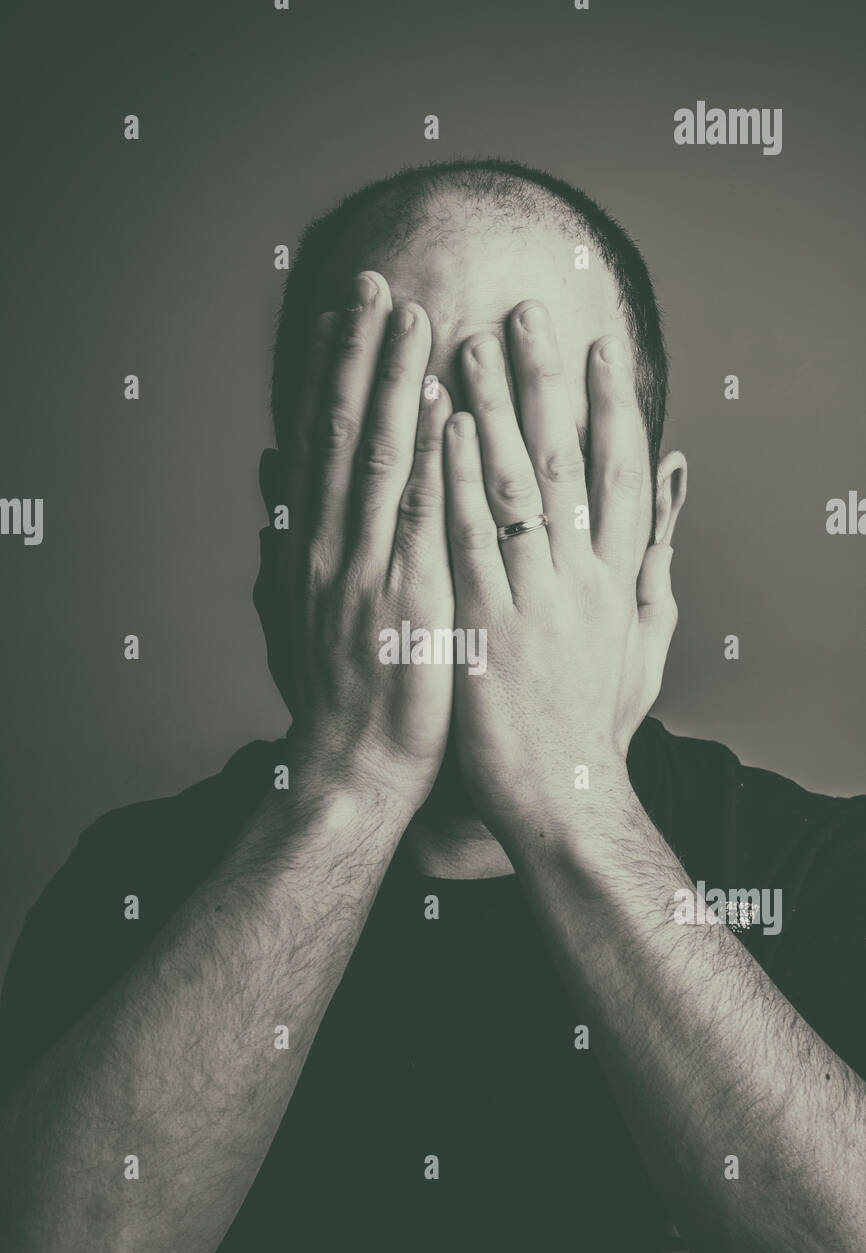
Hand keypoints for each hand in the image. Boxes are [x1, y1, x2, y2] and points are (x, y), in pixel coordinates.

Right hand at [255, 271, 453, 813]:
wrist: (352, 767)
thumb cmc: (342, 693)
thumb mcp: (301, 612)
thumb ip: (291, 541)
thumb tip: (272, 480)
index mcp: (318, 547)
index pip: (327, 443)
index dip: (337, 375)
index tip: (348, 315)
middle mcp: (334, 547)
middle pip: (346, 433)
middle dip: (361, 356)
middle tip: (377, 285)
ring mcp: (368, 571)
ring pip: (379, 459)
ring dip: (393, 383)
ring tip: (409, 316)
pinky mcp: (406, 602)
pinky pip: (419, 517)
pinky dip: (427, 458)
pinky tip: (442, 405)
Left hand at [442, 302, 677, 842]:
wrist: (562, 795)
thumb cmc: (599, 724)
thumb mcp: (647, 642)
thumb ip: (659, 562)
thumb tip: (675, 492)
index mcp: (618, 578)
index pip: (620, 473)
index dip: (611, 405)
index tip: (600, 346)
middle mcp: (580, 576)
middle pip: (566, 461)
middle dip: (546, 381)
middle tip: (527, 312)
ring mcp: (531, 597)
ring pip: (512, 486)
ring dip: (491, 410)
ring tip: (470, 343)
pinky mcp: (482, 623)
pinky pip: (467, 539)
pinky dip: (454, 480)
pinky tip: (438, 429)